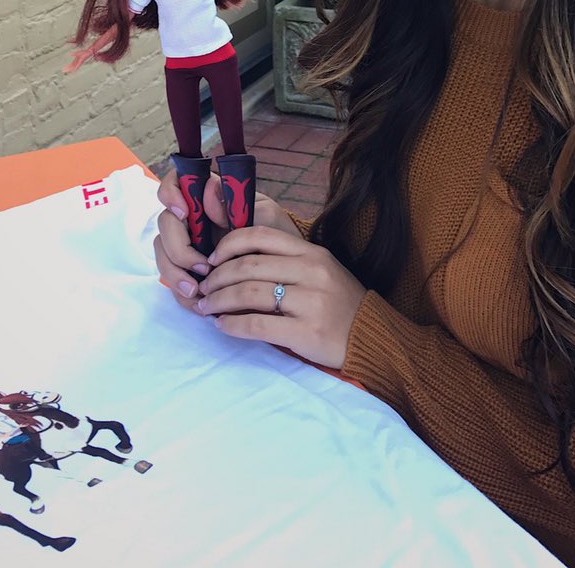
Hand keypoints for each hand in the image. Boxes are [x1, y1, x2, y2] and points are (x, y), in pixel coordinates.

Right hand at [62, 47, 93, 72]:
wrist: (88, 52)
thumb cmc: (83, 52)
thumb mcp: (76, 53)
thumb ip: (72, 54)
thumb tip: (69, 54)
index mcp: (75, 61)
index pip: (70, 65)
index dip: (66, 67)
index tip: (63, 68)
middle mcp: (77, 62)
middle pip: (71, 66)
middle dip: (66, 69)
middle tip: (62, 71)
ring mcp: (79, 62)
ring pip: (73, 67)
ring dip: (69, 69)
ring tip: (66, 71)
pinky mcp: (81, 61)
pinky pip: (77, 66)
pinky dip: (75, 68)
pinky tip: (73, 71)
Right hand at [154, 171, 300, 308]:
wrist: (286, 270)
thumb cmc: (277, 234)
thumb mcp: (265, 215)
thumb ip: (236, 203)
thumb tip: (209, 188)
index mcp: (208, 197)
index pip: (176, 182)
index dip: (170, 193)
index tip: (184, 212)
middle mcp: (193, 218)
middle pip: (165, 224)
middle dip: (177, 248)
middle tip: (201, 267)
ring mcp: (188, 244)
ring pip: (164, 253)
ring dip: (174, 273)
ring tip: (196, 291)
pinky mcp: (190, 270)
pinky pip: (173, 280)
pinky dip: (181, 293)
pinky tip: (198, 303)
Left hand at [195, 227, 365, 369]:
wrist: (372, 339)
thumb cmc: (339, 304)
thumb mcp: (319, 272)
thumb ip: (285, 263)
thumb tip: (235, 263)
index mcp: (312, 252)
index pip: (261, 235)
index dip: (229, 244)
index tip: (212, 259)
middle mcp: (312, 271)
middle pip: (249, 266)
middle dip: (217, 277)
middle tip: (203, 289)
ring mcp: (311, 301)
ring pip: (248, 293)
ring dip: (219, 301)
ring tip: (207, 308)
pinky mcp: (307, 331)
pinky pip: (258, 325)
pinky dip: (233, 325)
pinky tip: (223, 326)